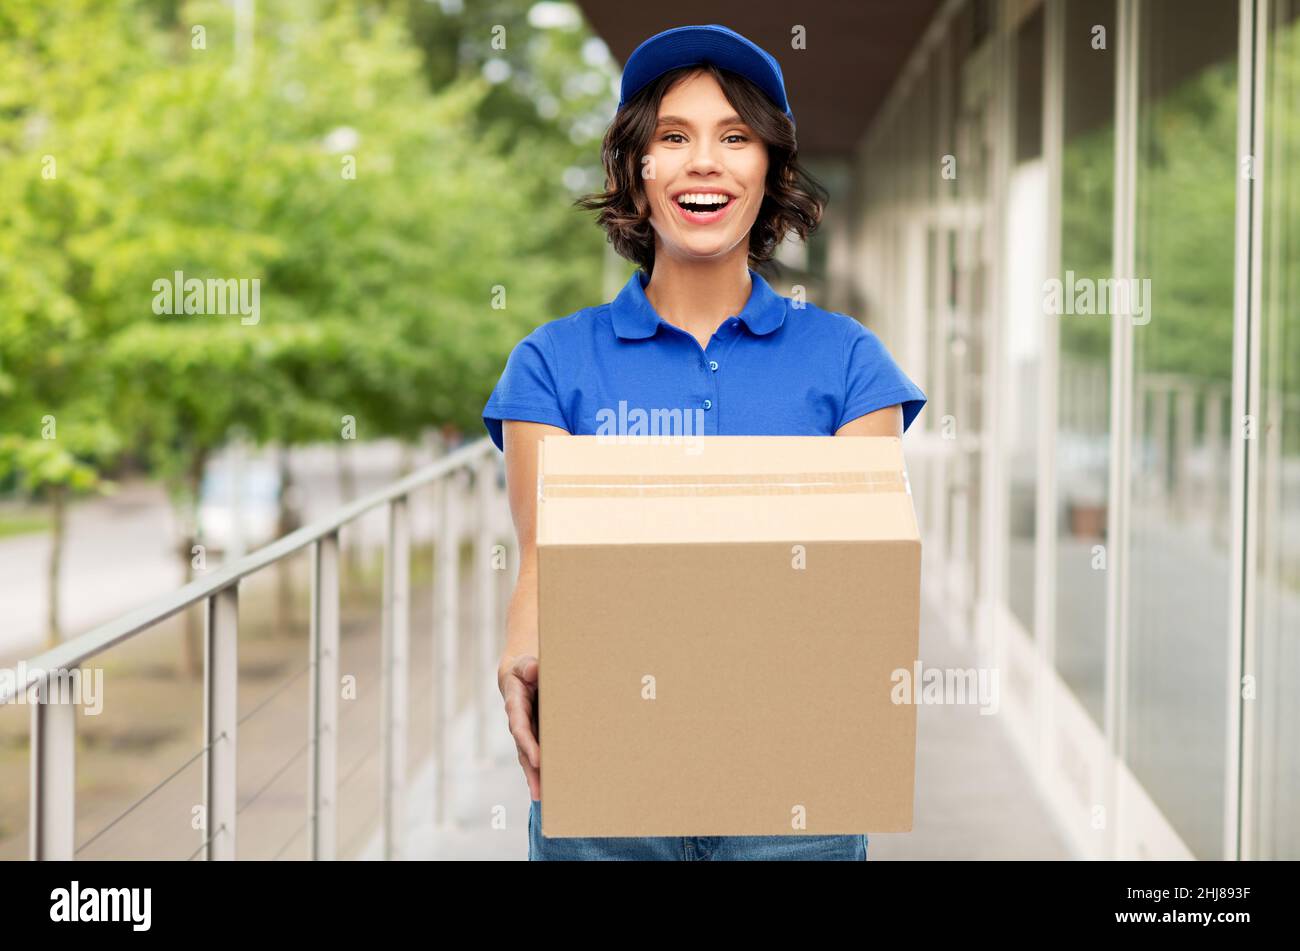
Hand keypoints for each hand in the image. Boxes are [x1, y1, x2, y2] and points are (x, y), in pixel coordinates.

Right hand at [500, 655, 539, 800]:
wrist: (522, 673)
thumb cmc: (526, 668)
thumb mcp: (525, 663)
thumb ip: (528, 666)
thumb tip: (534, 671)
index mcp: (515, 705)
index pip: (520, 727)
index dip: (528, 744)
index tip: (537, 759)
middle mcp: (518, 723)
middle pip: (523, 751)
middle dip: (532, 772)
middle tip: (541, 792)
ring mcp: (526, 733)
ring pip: (529, 759)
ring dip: (536, 778)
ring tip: (545, 799)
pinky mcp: (535, 736)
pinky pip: (538, 756)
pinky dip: (543, 772)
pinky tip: (551, 789)